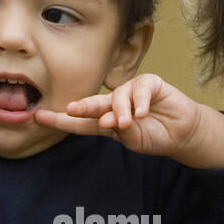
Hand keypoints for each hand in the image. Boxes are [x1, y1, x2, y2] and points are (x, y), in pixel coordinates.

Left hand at [34, 74, 223, 167]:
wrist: (183, 132)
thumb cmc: (156, 136)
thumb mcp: (135, 141)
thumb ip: (122, 131)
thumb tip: (110, 120)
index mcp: (107, 121)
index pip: (80, 122)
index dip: (61, 120)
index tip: (40, 118)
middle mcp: (115, 104)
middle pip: (93, 104)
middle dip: (82, 106)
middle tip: (71, 109)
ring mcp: (131, 92)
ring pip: (118, 97)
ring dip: (121, 111)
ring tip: (127, 123)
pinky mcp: (149, 83)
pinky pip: (140, 90)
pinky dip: (141, 103)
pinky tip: (144, 113)